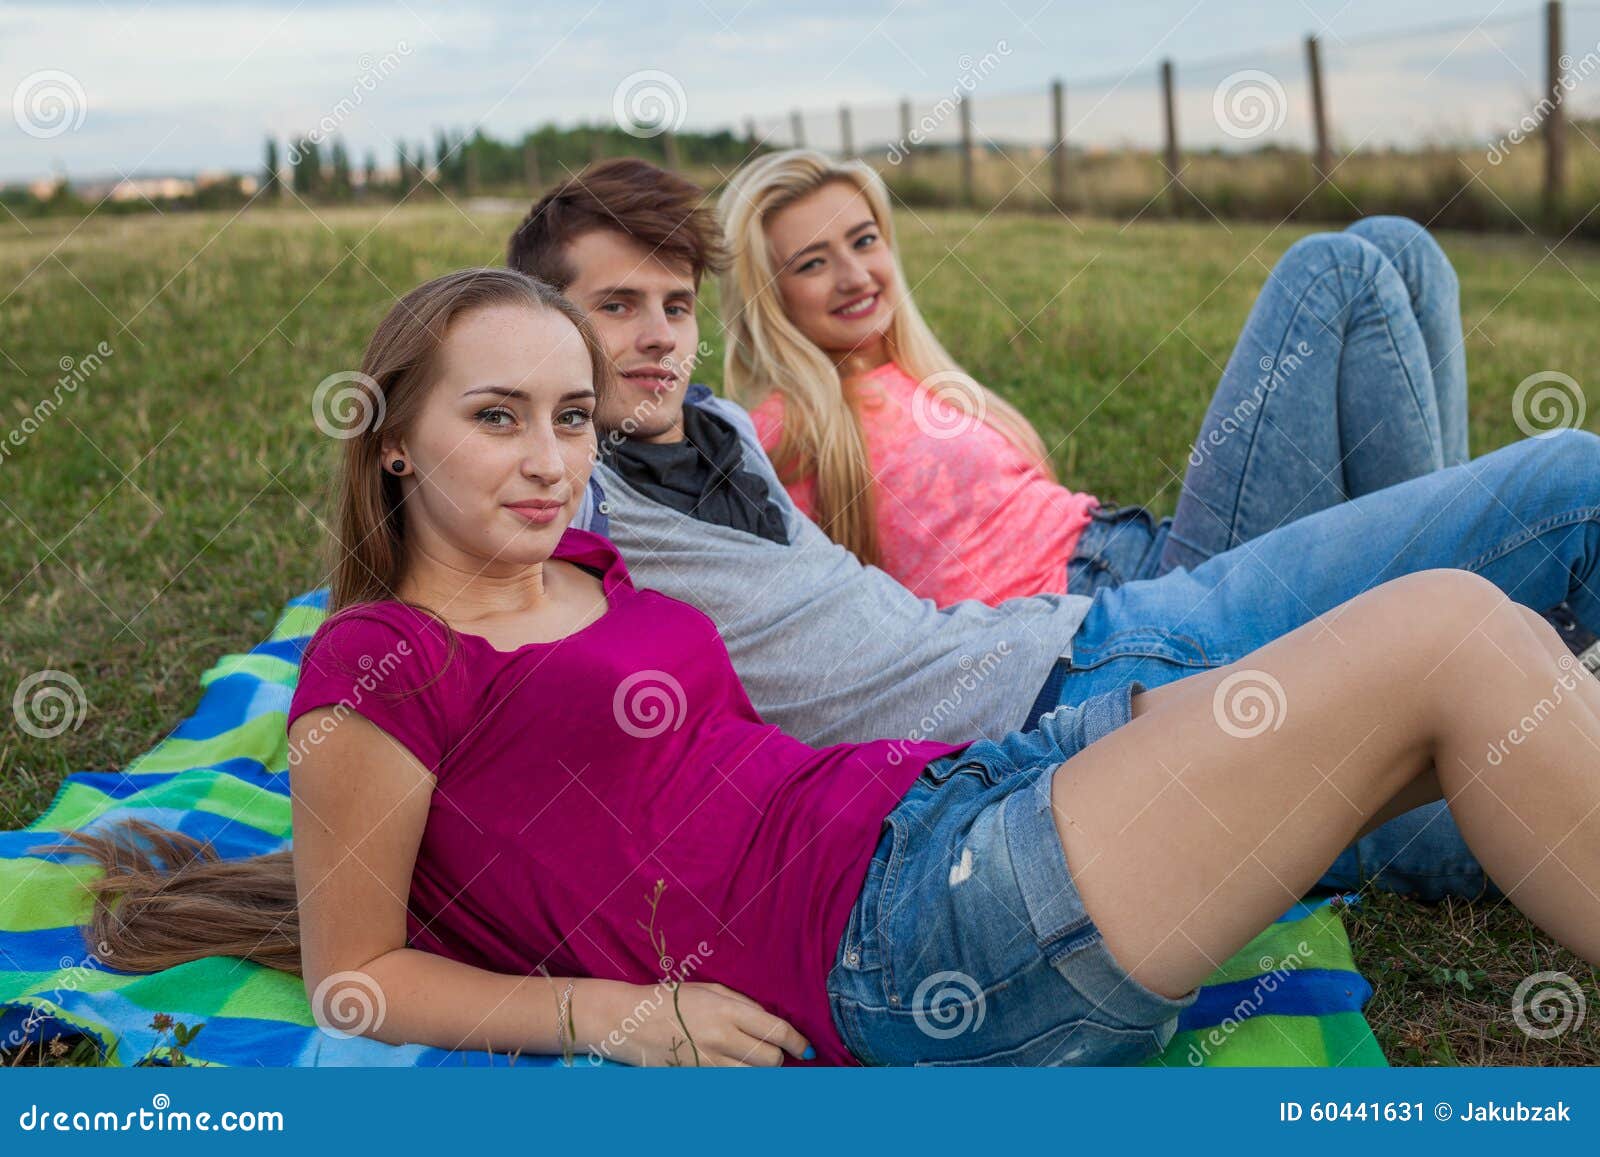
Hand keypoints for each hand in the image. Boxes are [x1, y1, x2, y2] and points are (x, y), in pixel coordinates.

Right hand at [587, 980, 812, 1066]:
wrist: (631, 1021)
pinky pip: (731, 1085)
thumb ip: (743, 1003)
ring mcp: (708, 1061)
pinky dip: (740, 1080)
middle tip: (775, 1052)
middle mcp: (721, 1037)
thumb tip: (770, 1021)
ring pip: (753, 1077)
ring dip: (760, 1071)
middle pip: (770, 1060)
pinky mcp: (697, 1077)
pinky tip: (738, 1071)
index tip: (806, 1049)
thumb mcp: (711, 989)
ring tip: (756, 1062)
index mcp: (728, 1010)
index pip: (776, 1031)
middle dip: (779, 1057)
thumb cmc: (672, 999)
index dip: (797, 1042)